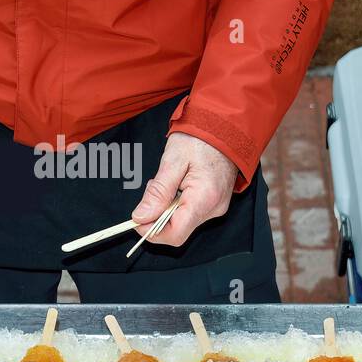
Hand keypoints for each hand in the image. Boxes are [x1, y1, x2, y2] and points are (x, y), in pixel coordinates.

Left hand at [131, 132, 238, 246]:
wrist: (225, 127)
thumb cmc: (200, 139)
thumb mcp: (172, 161)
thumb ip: (158, 192)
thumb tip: (141, 217)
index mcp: (204, 199)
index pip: (175, 234)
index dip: (152, 231)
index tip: (137, 218)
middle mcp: (213, 209)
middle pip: (178, 229)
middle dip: (158, 214)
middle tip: (154, 185)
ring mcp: (216, 207)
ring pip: (182, 221)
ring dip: (167, 206)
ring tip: (168, 179)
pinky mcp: (214, 204)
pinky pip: (190, 212)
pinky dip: (177, 202)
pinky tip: (177, 183)